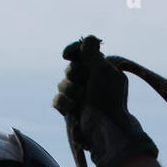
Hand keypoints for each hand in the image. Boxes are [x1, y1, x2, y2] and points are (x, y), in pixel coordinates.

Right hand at [53, 35, 157, 166]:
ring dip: (69, 90)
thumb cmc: (108, 99)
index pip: (82, 53)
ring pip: (63, 84)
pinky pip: (58, 100)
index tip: (67, 55)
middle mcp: (91, 82)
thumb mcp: (103, 71)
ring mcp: (81, 97)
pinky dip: (63, 103)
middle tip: (83, 84)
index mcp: (102, 70)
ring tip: (80, 99)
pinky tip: (71, 108)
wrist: (106, 129)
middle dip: (74, 74)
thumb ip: (92, 53)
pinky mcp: (72, 111)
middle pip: (71, 67)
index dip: (73, 51)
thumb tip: (88, 37)